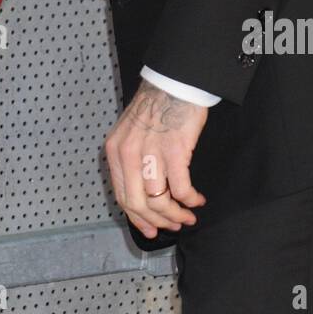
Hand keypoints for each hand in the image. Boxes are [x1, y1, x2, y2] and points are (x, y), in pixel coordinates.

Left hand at [104, 79, 207, 239]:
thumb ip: (130, 161)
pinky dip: (190, 199)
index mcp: (115, 151)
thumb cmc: (155, 107)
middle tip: (174, 226)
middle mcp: (128, 154)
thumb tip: (142, 194)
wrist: (173, 83)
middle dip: (158, 221)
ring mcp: (150, 153)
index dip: (137, 218)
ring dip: (176, 214)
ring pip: (159, 200)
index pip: (122, 196)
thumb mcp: (130, 133)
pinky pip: (180, 188)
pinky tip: (197, 200)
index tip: (150, 230)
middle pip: (138, 204)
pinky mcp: (174, 151)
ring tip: (188, 215)